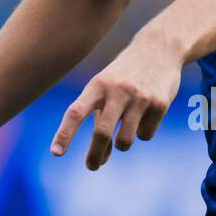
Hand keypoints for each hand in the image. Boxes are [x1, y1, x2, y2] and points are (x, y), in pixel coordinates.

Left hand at [50, 31, 181, 169]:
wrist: (159, 49)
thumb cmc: (123, 76)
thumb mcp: (106, 92)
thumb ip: (100, 123)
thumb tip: (100, 160)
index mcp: (97, 85)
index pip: (76, 112)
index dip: (65, 133)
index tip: (55, 153)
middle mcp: (117, 90)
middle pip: (102, 132)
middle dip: (94, 155)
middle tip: (91, 166)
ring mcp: (140, 97)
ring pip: (125, 141)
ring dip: (122, 144)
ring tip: (125, 127)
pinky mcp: (160, 104)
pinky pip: (146, 135)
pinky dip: (143, 132)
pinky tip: (146, 112)